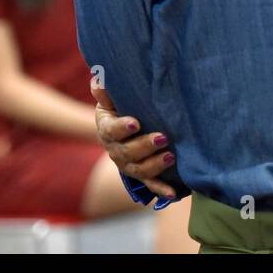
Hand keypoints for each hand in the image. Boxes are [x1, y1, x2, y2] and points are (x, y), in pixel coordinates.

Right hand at [90, 78, 176, 199]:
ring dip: (154, 166)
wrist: (126, 129)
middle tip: (162, 138)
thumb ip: (105, 90)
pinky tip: (173, 193)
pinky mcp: (143, 175)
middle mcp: (116, 150)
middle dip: (144, 146)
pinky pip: (151, 185)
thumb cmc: (120, 108)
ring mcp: (129, 164)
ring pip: (138, 170)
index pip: (112, 130)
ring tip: (171, 157)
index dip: (122, 128)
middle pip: (127, 152)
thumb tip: (99, 79)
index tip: (135, 123)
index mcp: (107, 129)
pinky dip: (161, 190)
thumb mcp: (111, 98)